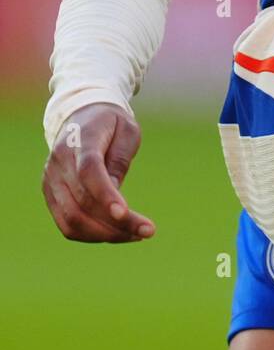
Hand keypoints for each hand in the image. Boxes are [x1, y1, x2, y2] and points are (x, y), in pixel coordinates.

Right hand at [42, 103, 154, 242]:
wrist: (81, 114)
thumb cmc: (111, 123)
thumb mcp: (126, 130)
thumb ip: (119, 160)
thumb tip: (114, 199)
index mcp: (81, 139)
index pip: (88, 171)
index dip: (105, 194)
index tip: (125, 213)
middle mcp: (59, 162)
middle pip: (82, 203)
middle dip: (115, 223)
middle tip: (147, 231)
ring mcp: (50, 180)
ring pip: (71, 220)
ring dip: (105, 234)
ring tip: (136, 234)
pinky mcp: (50, 195)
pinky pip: (67, 224)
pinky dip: (91, 235)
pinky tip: (117, 233)